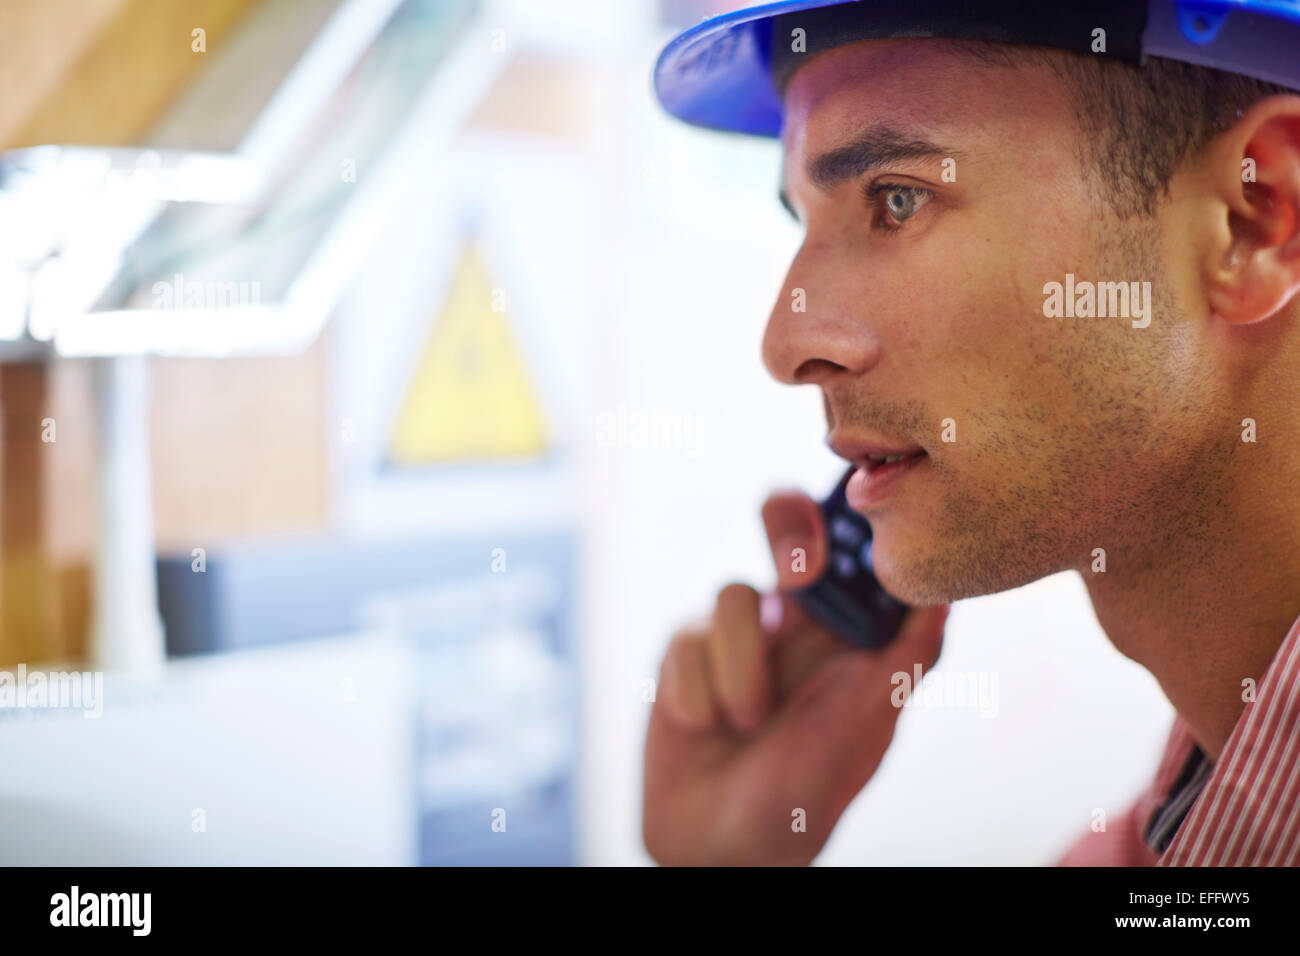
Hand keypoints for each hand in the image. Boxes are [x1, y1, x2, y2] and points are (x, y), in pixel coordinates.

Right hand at [642, 489, 949, 864]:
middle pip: (784, 519)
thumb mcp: (866, 729)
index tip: (860, 528)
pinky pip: (687, 640)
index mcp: (845, 628)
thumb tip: (944, 597)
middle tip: (802, 573)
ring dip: (740, 670)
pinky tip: (705, 728)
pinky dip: (699, 693)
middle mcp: (791, 616)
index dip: (852, 516)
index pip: (852, 543)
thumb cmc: (805, 792)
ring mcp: (734, 630)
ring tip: (744, 725)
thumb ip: (904, 661)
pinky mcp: (684, 650)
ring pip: (733, 593)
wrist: (720, 845)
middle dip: (788, 527)